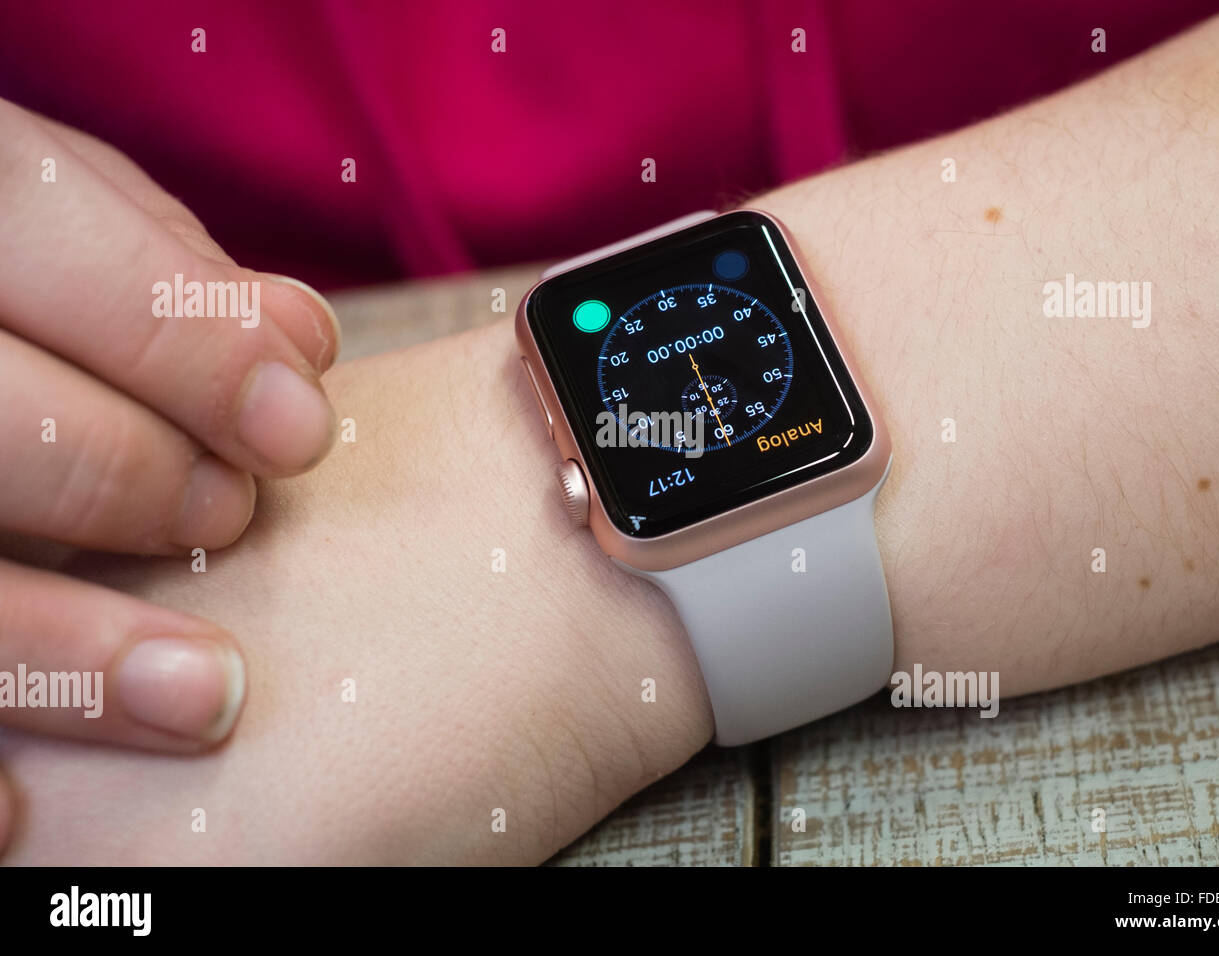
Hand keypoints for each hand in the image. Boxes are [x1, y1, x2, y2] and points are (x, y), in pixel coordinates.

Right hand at [0, 99, 341, 848]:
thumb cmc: (17, 271)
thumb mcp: (62, 220)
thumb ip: (162, 262)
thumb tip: (303, 335)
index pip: (22, 206)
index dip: (175, 323)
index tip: (301, 425)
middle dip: (121, 472)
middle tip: (230, 515)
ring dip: (62, 651)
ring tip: (205, 694)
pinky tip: (27, 809)